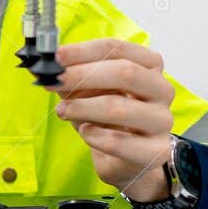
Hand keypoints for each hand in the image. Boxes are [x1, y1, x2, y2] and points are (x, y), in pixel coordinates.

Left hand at [48, 38, 175, 201]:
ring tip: (62, 111)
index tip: (56, 56)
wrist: (125, 160)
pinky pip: (119, 142)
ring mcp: (162, 121)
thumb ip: (71, 77)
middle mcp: (161, 89)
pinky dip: (94, 136)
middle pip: (125, 72)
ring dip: (83, 108)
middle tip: (54, 81)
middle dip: (83, 75)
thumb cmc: (107, 120)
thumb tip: (45, 66)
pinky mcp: (156, 151)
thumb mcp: (87, 92)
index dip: (84, 51)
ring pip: (120, 108)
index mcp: (149, 65)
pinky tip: (86, 133)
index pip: (118, 49)